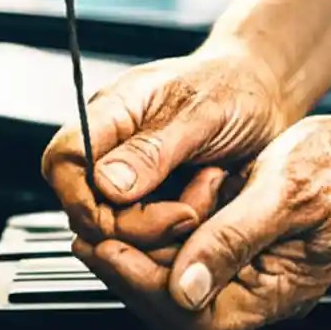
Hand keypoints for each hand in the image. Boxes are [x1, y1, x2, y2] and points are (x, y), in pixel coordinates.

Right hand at [41, 41, 297, 242]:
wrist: (267, 99)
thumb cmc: (235, 88)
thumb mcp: (200, 112)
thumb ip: (152, 150)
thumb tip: (105, 184)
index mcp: (109, 113)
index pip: (63, 161)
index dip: (82, 200)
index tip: (123, 219)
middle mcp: (111, 150)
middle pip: (86, 209)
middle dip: (136, 226)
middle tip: (187, 212)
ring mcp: (130, 181)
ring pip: (117, 233)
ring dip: (162, 232)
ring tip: (205, 197)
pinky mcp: (152, 205)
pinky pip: (147, 240)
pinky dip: (176, 237)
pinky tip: (204, 208)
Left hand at [74, 115, 330, 329]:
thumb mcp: (282, 194)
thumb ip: (231, 242)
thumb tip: (184, 288)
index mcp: (274, 293)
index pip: (192, 315)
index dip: (142, 285)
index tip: (107, 249)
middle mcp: (256, 293)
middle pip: (175, 307)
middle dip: (130, 273)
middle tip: (90, 237)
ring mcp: (246, 274)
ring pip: (175, 283)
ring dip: (139, 255)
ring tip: (104, 225)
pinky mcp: (237, 250)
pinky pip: (186, 258)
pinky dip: (158, 240)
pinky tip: (138, 217)